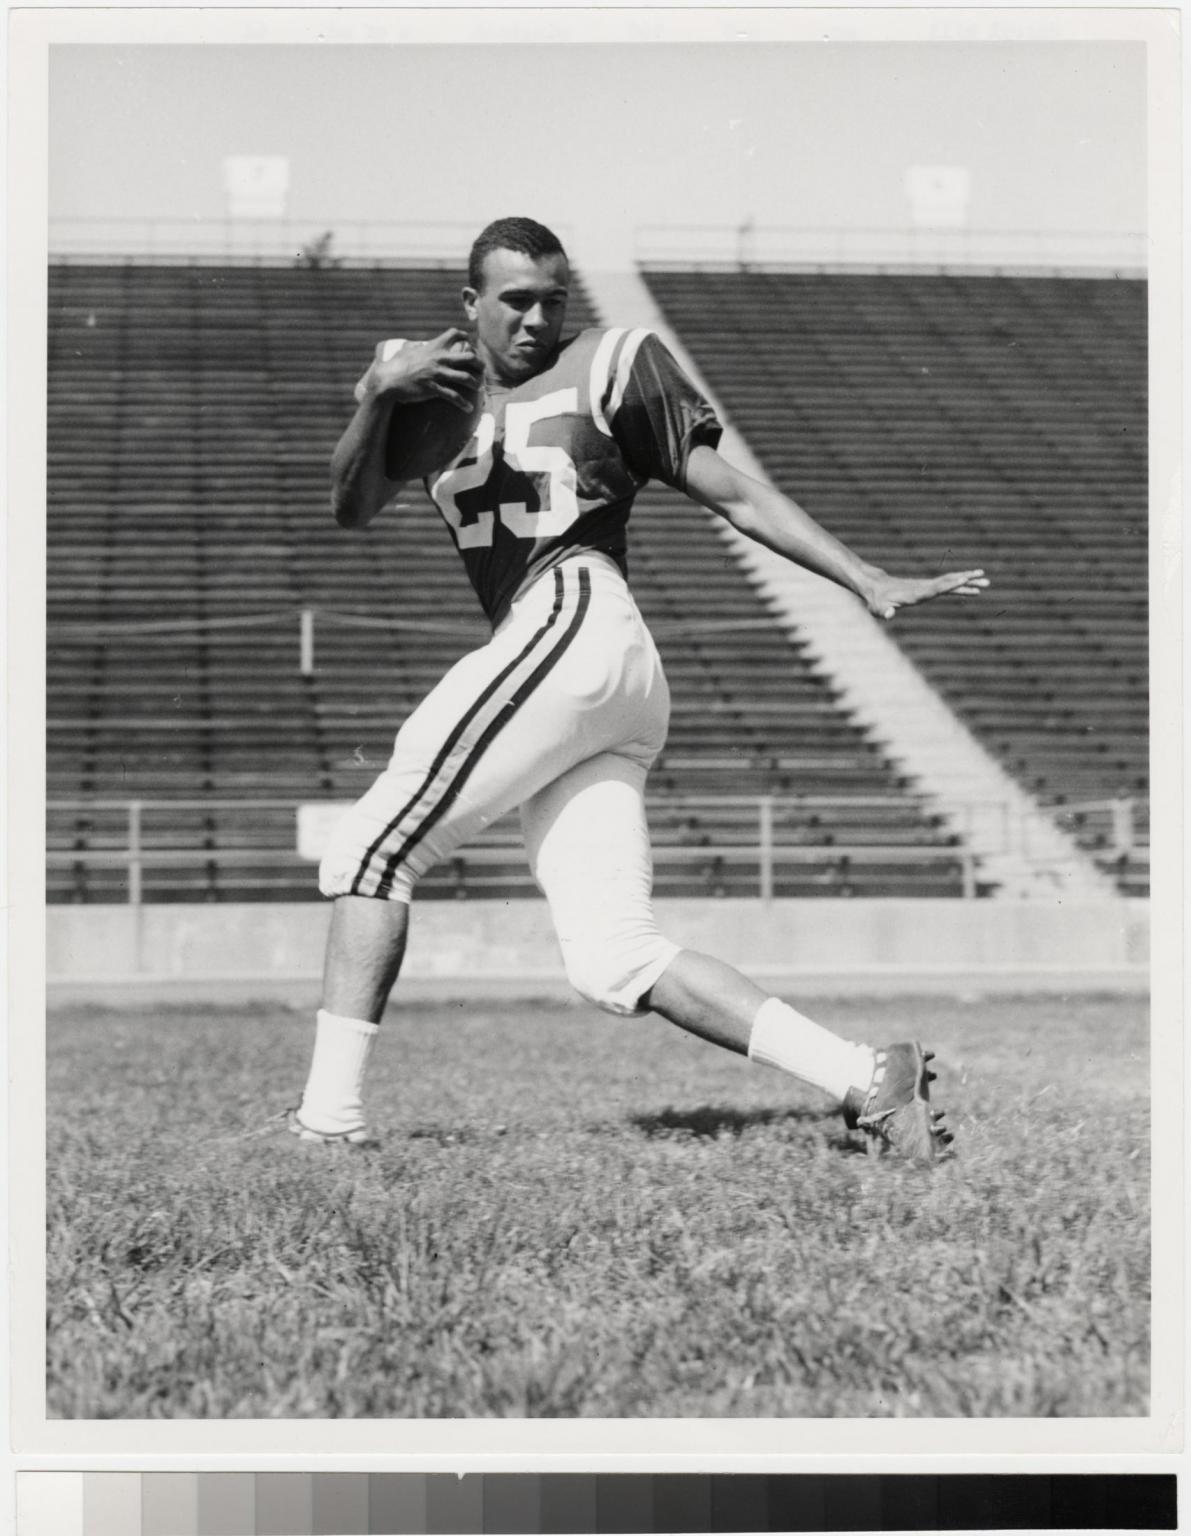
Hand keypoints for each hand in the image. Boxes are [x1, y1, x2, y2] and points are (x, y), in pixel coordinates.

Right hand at [354, 328, 483, 412]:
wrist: (387, 381)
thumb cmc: (395, 365)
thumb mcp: (406, 350)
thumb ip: (415, 346)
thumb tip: (416, 344)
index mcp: (433, 347)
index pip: (453, 334)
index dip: (464, 336)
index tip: (469, 342)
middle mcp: (438, 359)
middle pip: (468, 357)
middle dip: (479, 363)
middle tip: (482, 369)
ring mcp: (436, 374)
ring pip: (465, 378)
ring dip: (475, 383)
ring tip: (479, 388)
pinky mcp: (433, 389)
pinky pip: (453, 396)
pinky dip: (463, 403)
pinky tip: (469, 408)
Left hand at [863, 566, 988, 619]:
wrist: (875, 586)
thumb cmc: (876, 600)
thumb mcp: (877, 608)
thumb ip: (884, 612)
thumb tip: (888, 616)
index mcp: (916, 593)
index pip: (935, 588)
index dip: (949, 584)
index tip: (964, 578)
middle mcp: (924, 587)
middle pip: (949, 582)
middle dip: (967, 580)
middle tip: (985, 578)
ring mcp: (927, 586)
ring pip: (951, 582)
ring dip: (968, 582)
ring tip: (986, 581)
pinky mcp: (927, 588)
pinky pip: (947, 587)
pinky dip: (960, 587)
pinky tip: (972, 589)